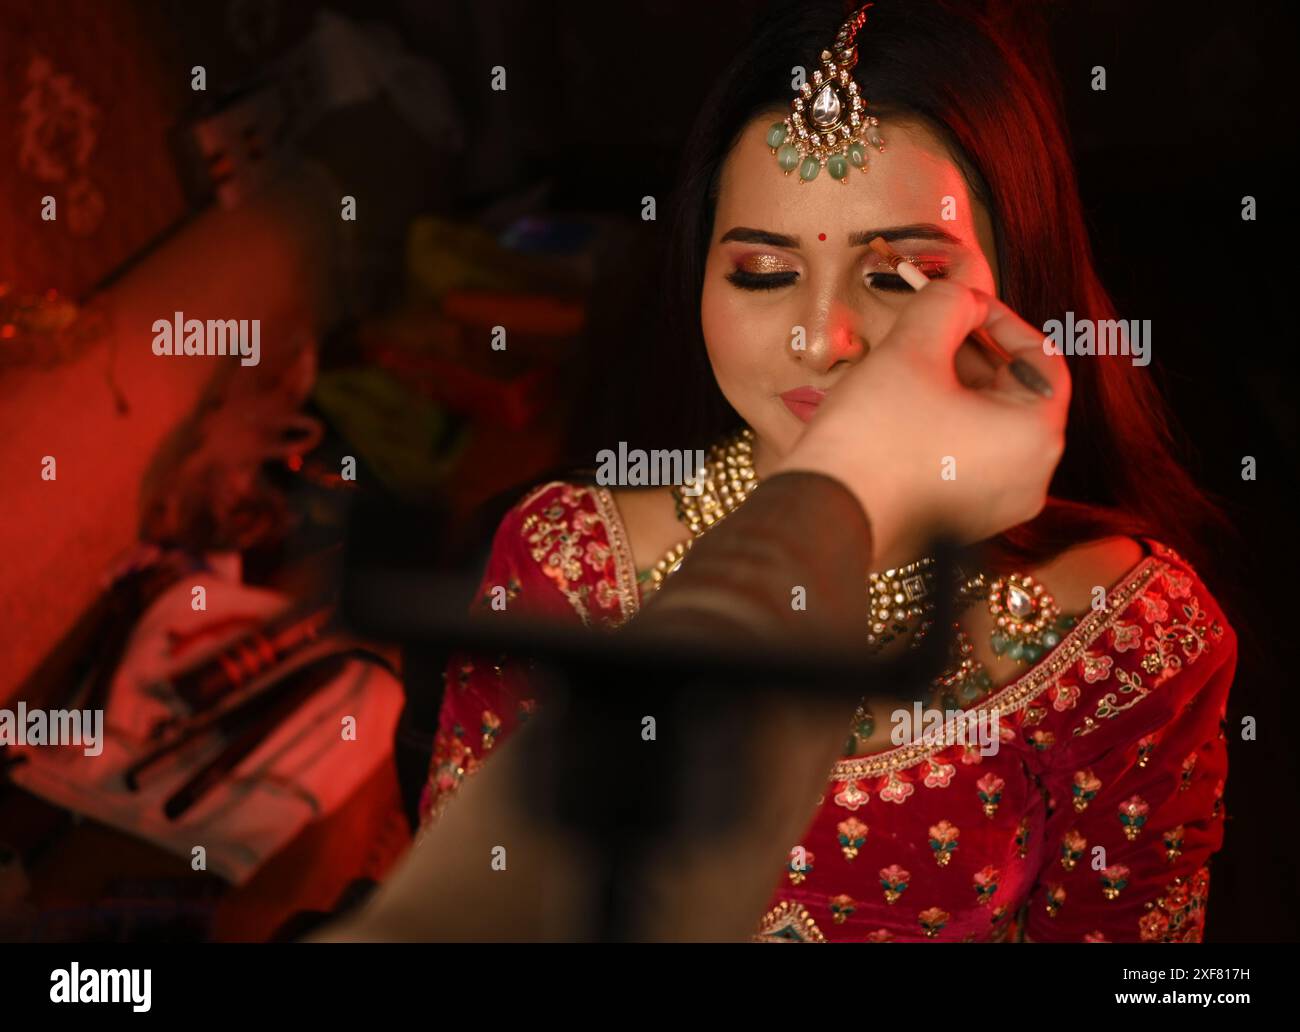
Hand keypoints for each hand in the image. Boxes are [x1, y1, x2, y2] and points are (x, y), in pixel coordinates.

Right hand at [773, 281, 1069, 568]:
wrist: (823, 514)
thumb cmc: (872, 437)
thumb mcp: (911, 350)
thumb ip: (947, 305)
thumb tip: (962, 290)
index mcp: (1035, 437)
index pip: (1041, 360)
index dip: (1002, 321)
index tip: (964, 304)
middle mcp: (1031, 479)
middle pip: (1015, 394)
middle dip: (974, 354)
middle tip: (933, 327)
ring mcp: (999, 506)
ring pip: (990, 426)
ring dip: (957, 387)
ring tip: (911, 364)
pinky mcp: (964, 522)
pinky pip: (970, 458)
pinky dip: (947, 426)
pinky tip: (904, 406)